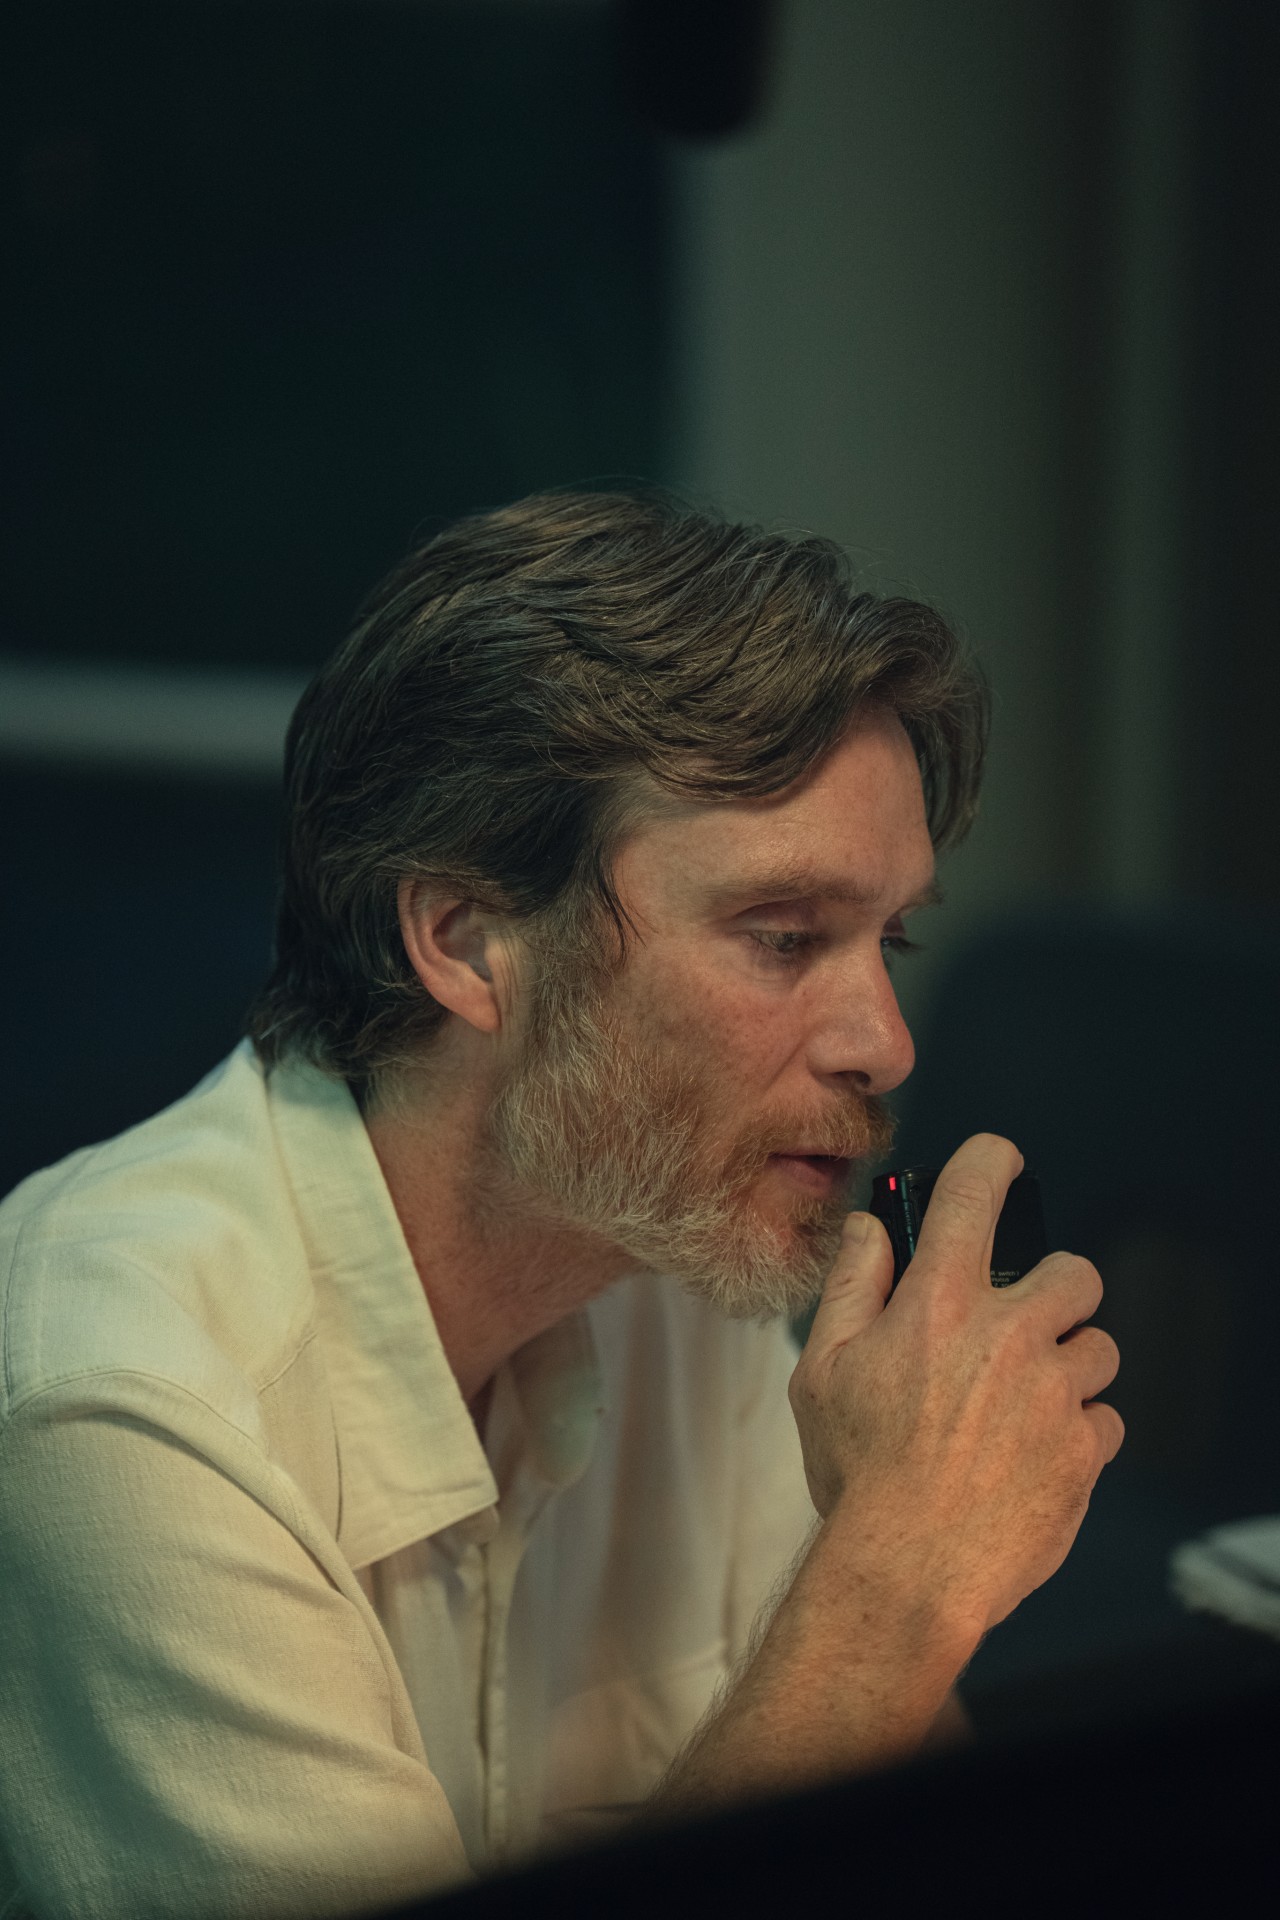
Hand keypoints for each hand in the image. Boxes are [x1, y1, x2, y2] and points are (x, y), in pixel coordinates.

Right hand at [788, 1133, 1123, 1639]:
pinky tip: (1033, 1453)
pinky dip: (1078, 1430)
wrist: (909, 1569)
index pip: (975, 1192)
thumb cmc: (859, 1473)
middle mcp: (1007, 1334)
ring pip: (1098, 1346)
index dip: (991, 1161)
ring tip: (1023, 1402)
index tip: (999, 1161)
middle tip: (1018, 1324)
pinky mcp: (1084, 1449)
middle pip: (1073, 1271)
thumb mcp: (821, 1372)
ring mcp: (1055, 1392)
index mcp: (938, 1303)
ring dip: (1069, 1364)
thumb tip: (871, 1228)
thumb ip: (851, 1286)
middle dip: (1053, 1290)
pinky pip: (1106, 1417)